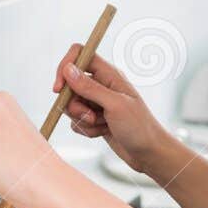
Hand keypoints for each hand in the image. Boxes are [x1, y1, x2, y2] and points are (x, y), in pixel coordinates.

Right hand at [52, 44, 174, 173]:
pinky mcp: (94, 119)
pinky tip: (103, 133)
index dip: (65, 67)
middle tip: (91, 116)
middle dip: (75, 105)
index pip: (79, 54)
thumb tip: (68, 69)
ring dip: (82, 119)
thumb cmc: (139, 126)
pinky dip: (86, 130)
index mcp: (109, 74)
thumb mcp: (114, 105)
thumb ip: (90, 87)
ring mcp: (97, 102)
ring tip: (102, 125)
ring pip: (71, 105)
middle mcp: (101, 85)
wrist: (148, 153)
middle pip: (70, 85)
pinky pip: (76, 121)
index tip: (59, 89)